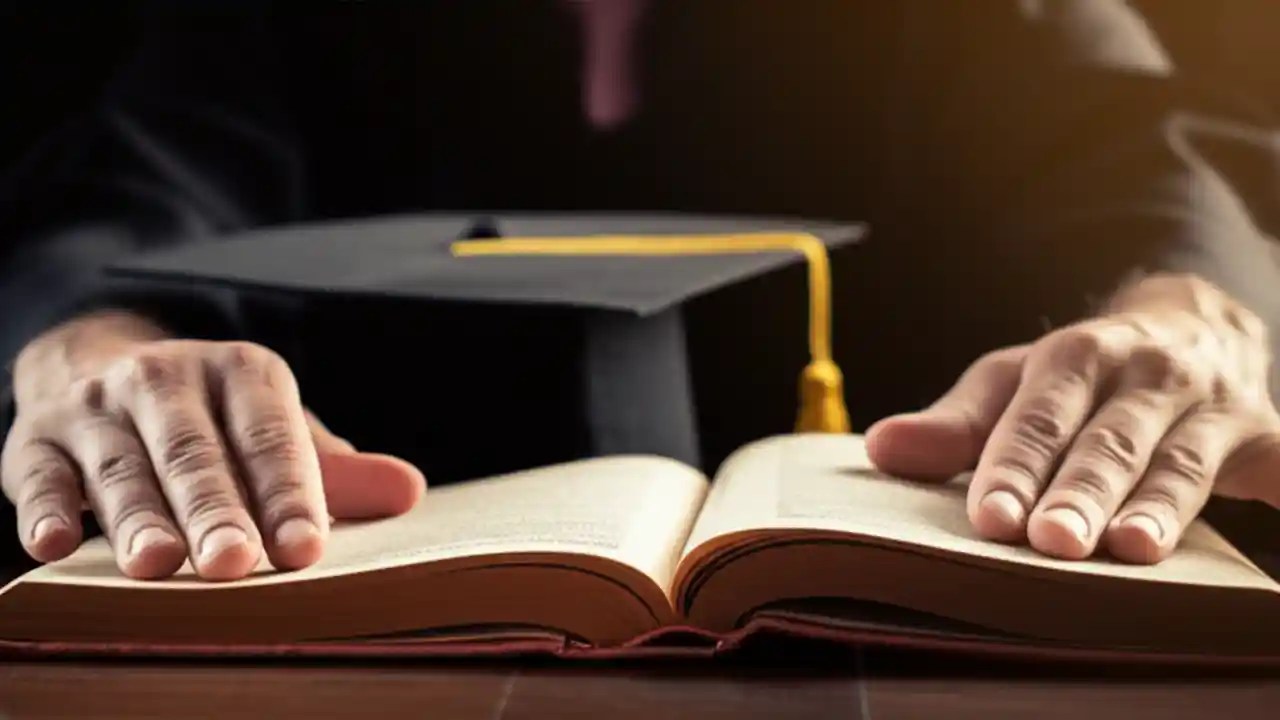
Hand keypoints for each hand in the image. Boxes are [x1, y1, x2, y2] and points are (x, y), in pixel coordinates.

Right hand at [2, 311, 424, 580]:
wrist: (97, 370)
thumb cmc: (212, 422)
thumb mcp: (272, 430)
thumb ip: (333, 471)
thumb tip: (410, 492)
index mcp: (240, 373)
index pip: (269, 436)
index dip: (288, 492)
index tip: (306, 548)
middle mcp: (166, 380)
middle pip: (195, 453)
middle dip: (214, 510)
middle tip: (234, 562)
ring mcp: (97, 408)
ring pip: (123, 468)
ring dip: (138, 517)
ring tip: (157, 565)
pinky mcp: (36, 440)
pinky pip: (41, 476)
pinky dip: (44, 508)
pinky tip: (54, 546)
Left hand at [866, 274, 1279, 562]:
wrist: (1196, 323)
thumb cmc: (1082, 372)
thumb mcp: (1014, 381)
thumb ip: (955, 422)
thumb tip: (879, 449)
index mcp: (1075, 356)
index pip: (1037, 418)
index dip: (1013, 468)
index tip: (990, 517)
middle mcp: (1146, 374)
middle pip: (1108, 442)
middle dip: (1080, 491)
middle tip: (1051, 540)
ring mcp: (1210, 407)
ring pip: (1178, 463)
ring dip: (1155, 507)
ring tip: (1128, 549)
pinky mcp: (1266, 437)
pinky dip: (1278, 492)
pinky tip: (1263, 543)